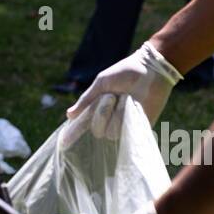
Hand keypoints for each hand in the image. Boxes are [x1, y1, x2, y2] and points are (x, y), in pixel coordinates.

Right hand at [62, 42, 182, 146]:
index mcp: (98, 108)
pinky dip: (127, 117)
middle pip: (97, 130)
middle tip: (112, 97)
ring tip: (127, 99)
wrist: (150, 70)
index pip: (83, 125)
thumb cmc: (124, 72)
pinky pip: (127, 132)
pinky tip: (134, 105)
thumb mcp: (101, 83)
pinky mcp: (140, 127)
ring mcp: (124, 124)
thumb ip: (86, 100)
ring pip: (112, 132)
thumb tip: (69, 116)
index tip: (62, 143)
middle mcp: (110, 119)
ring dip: (118, 113)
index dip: (73, 134)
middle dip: (102, 113)